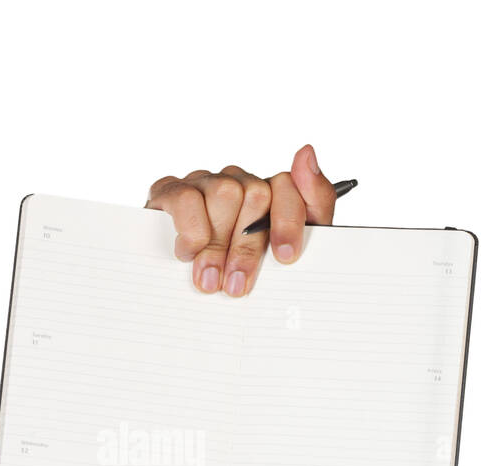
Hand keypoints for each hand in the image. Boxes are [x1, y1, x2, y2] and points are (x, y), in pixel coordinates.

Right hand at [144, 143, 337, 297]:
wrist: (193, 289)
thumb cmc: (249, 268)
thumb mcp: (292, 249)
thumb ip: (314, 203)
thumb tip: (307, 153)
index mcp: (270, 194)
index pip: (288, 187)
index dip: (288, 222)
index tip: (286, 257)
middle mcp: (239, 182)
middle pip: (255, 194)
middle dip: (248, 248)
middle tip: (238, 285)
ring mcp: (206, 183)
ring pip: (224, 194)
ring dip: (218, 246)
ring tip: (212, 280)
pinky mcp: (172, 190)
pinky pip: (187, 199)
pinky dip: (191, 232)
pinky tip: (189, 253)